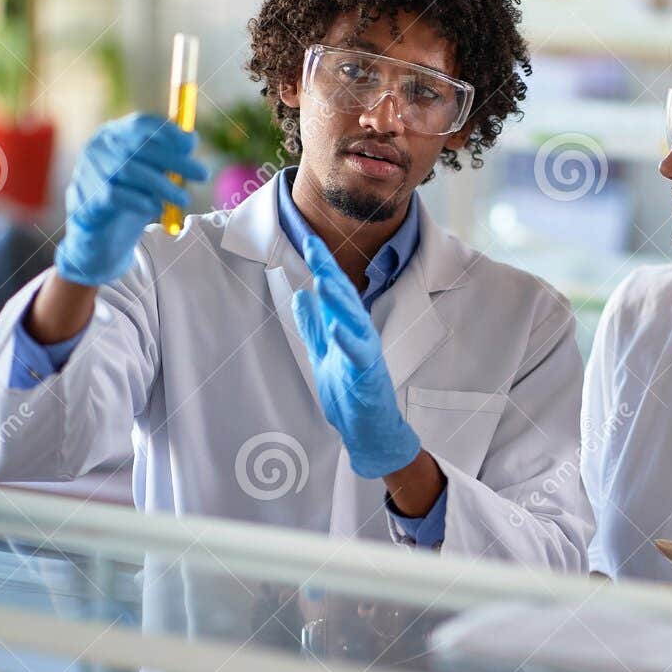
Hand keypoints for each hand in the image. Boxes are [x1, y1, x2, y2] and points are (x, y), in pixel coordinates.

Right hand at [54, 113, 207, 285]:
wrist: (97, 227)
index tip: (193, 142)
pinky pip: (118, 196)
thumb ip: (164, 153)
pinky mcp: (89, 197)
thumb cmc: (129, 191)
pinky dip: (142, 201)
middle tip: (204, 174)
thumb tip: (191, 140)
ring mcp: (90, 171)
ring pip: (130, 172)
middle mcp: (98, 148)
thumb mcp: (147, 169)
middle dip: (176, 161)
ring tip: (184, 199)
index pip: (140, 123)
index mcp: (113, 133)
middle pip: (139, 147)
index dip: (168, 130)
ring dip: (163, 186)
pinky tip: (157, 208)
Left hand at [291, 235, 420, 478]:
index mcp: (347, 329)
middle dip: (330, 272)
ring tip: (325, 278)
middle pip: (345, 298)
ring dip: (340, 299)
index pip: (334, 292)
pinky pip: (359, 357)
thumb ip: (314, 326)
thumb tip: (302, 294)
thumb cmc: (350, 394)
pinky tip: (337, 328)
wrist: (369, 432)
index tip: (308, 239)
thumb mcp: (323, 354)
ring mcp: (366, 356)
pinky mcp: (369, 378)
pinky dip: (349, 341)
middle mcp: (359, 336)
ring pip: (354, 321)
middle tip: (315, 246)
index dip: (322, 266)